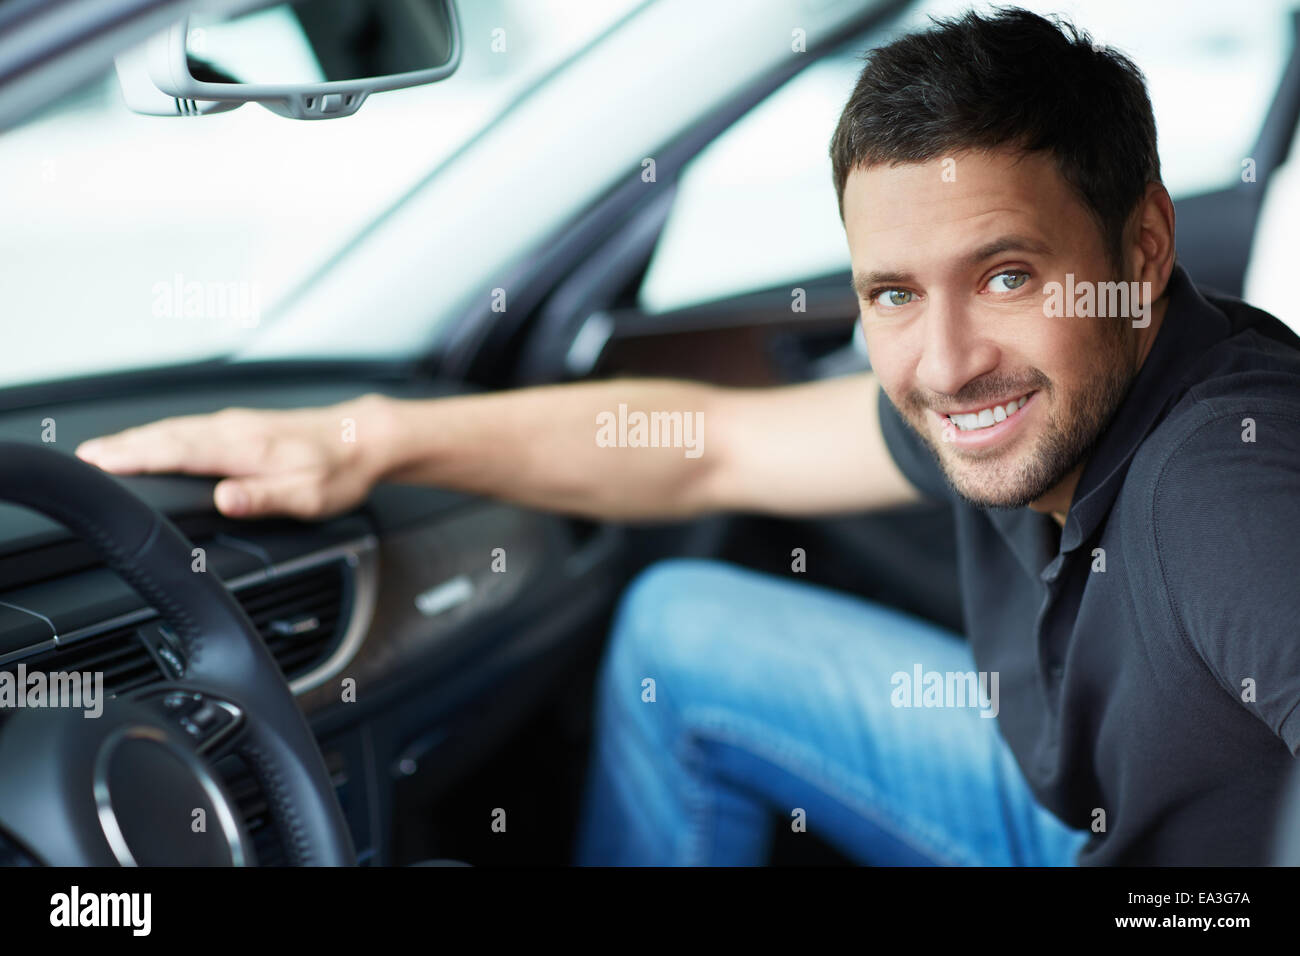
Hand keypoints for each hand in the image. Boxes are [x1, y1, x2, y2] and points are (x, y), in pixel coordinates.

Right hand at [75, 394, 394, 519]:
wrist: (365, 438)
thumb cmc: (340, 470)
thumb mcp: (309, 496)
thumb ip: (264, 498)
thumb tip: (224, 499)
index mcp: (248, 448)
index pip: (180, 451)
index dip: (138, 457)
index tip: (102, 463)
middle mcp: (237, 429)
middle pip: (169, 435)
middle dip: (125, 446)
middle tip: (85, 458)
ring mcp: (238, 423)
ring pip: (178, 428)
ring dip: (139, 437)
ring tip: (104, 449)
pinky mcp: (242, 425)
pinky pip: (191, 427)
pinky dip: (163, 433)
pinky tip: (152, 440)